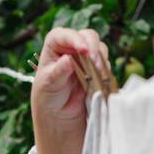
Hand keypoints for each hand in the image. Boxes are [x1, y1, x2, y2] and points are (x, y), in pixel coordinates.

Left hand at [30, 26, 108, 153]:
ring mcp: (86, 59)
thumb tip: (67, 60)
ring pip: (99, 49)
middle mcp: (71, 49)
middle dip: (92, 46)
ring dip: (100, 59)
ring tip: (97, 73)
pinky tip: (100, 80)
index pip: (62, 34)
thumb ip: (58, 73)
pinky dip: (105, 70)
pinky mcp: (97, 70)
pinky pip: (106, 65)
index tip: (82, 50)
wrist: (59, 118)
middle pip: (86, 36)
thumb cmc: (47, 99)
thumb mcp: (47, 86)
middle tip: (93, 61)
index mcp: (54, 47)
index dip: (73, 38)